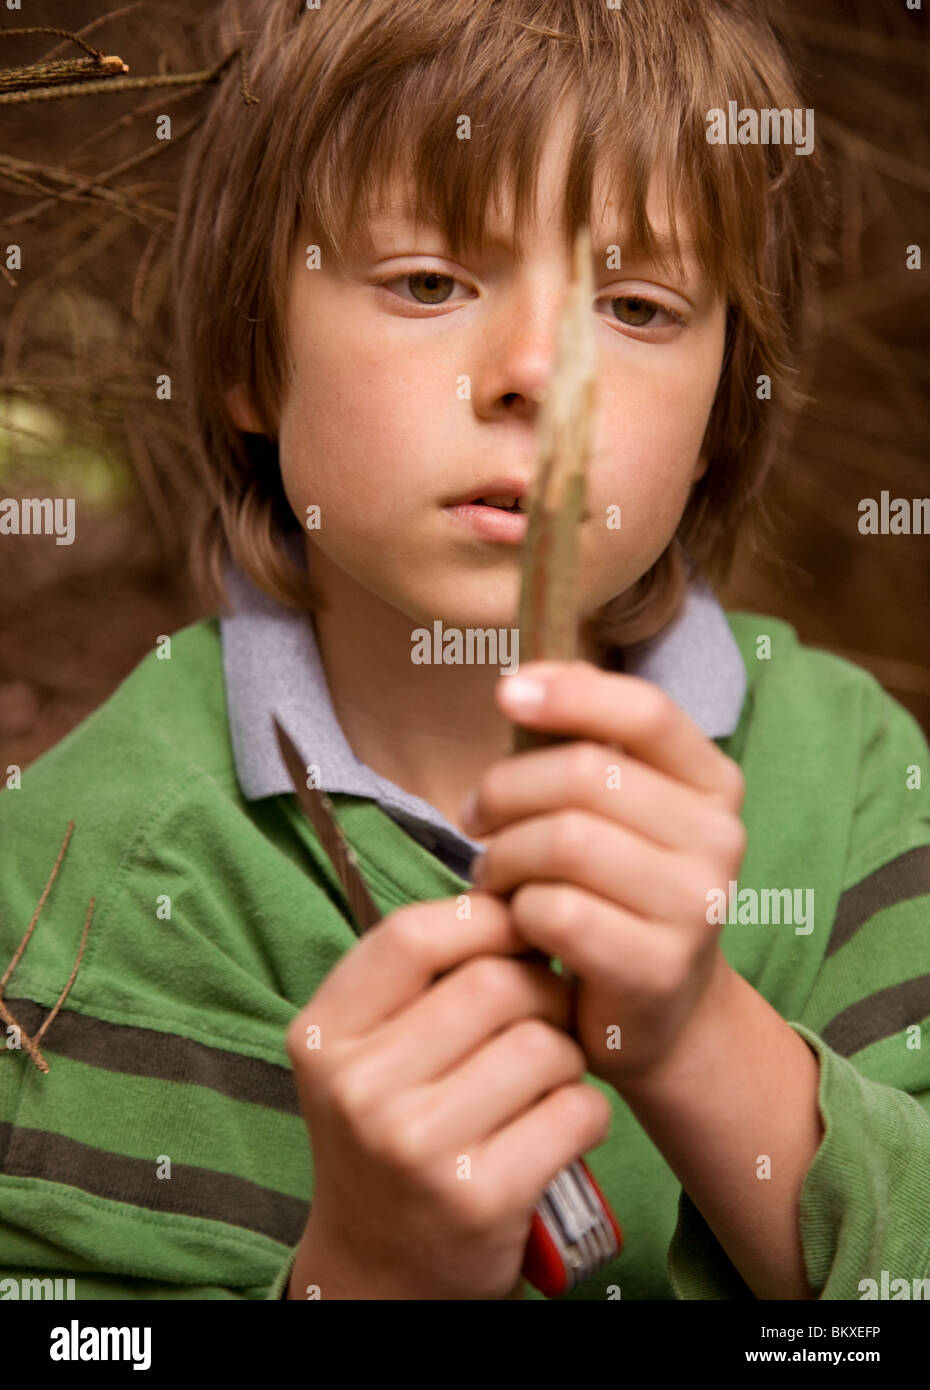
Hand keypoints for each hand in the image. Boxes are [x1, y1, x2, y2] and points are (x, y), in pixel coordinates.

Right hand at [286, 891, 611, 1299]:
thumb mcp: (365, 1052)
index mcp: (323, 1036)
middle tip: (546, 1012)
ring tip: (546, 1076)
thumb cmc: (391, 1132)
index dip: (483, 919)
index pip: (412, 935)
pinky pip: (576, 1110)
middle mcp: (358, 1089)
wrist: (381, 1269)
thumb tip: (518, 896)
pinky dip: (586, 1112)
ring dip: (567, 1054)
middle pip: (494, 983)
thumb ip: (417, 979)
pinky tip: (558, 1127)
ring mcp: (415, 1147)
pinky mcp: (479, 1196)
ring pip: (544, 1045)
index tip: (515, 931)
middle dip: (541, 989)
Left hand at [460, 659, 746, 1096]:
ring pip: (564, 841)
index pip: (646, 711)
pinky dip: (516, 911)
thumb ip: (583, 748)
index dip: (571, 692)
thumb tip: (520, 684)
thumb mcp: (614, 814)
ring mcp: (697, 906)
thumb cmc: (615, 894)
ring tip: (491, 874)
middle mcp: (719, 839)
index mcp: (711, 785)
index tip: (506, 692)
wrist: (658, 1015)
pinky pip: (556, 910)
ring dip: (504, 854)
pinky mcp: (659, 967)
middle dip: (508, 789)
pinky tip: (512, 920)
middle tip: (475, 819)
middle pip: (586, 774)